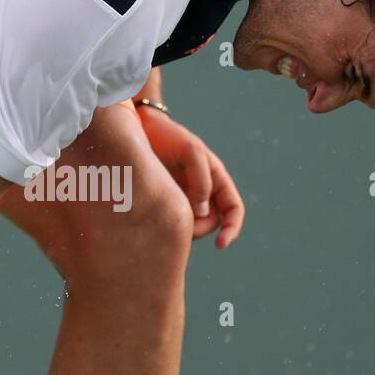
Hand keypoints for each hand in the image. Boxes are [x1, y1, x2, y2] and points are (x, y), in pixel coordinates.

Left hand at [137, 108, 244, 247]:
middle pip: (211, 224)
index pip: (233, 209)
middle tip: (177, 219)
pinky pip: (173, 221)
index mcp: (217, 179)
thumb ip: (201, 179)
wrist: (140, 130)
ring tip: (162, 209)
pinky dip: (168, 223)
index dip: (232, 228)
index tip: (221, 244)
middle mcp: (204, 191)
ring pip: (192, 226)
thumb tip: (202, 212)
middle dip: (199, 228)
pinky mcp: (167, 202)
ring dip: (182, 227)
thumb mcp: (190, 151)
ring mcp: (185, 198)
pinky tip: (154, 212)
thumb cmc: (168, 136)